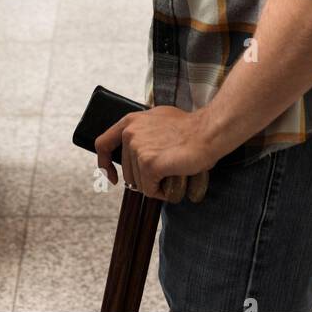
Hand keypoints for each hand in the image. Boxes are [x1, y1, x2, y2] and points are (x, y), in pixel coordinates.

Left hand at [95, 105, 218, 202]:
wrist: (207, 132)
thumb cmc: (189, 128)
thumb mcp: (158, 120)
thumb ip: (143, 131)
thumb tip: (136, 150)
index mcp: (131, 121)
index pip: (103, 144)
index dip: (104, 164)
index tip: (113, 177)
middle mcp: (131, 134)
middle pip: (127, 171)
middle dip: (144, 178)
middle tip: (165, 171)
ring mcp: (138, 149)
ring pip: (140, 183)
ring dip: (155, 184)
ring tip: (173, 171)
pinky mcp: (149, 164)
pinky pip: (150, 190)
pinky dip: (163, 191)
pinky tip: (174, 179)